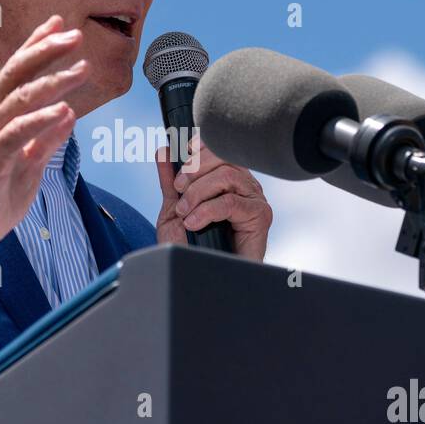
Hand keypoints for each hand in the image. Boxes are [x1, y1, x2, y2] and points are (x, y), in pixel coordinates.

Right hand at [0, 15, 88, 281]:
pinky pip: (17, 134)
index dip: (37, 47)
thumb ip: (45, 141)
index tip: (59, 25)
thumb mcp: (28, 167)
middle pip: (15, 74)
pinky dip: (41, 120)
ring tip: (81, 69)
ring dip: (53, 81)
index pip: (16, 73)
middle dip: (45, 51)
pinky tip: (63, 111)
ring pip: (20, 99)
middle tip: (74, 35)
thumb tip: (68, 116)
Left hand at [154, 135, 272, 260]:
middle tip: (178, 190)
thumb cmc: (193, 246)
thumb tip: (164, 151)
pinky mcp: (260, 216)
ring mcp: (253, 199)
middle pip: (222, 158)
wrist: (202, 275)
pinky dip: (207, 210)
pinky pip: (231, 201)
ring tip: (185, 212)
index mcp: (226, 179)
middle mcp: (243, 185)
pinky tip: (194, 222)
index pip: (219, 150)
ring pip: (226, 176)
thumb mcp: (175, 209)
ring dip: (198, 192)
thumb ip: (170, 181)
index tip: (183, 156)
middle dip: (194, 171)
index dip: (201, 148)